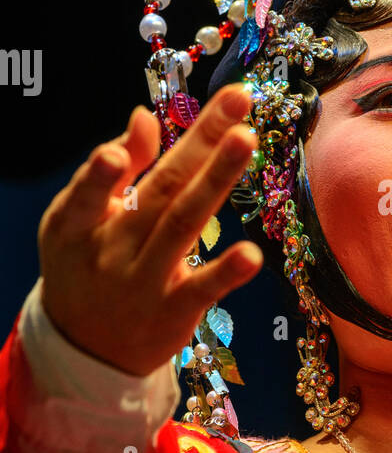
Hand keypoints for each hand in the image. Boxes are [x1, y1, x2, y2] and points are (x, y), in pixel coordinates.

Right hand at [38, 86, 263, 376]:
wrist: (85, 350)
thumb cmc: (86, 265)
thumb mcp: (80, 221)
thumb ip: (113, 171)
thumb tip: (144, 116)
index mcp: (77, 223)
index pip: (95, 187)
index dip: (113, 160)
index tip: (143, 118)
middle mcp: (110, 249)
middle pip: (161, 189)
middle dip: (201, 142)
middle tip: (237, 102)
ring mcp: (143, 282)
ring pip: (182, 225)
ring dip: (216, 180)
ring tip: (245, 140)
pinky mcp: (174, 313)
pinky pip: (201, 290)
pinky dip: (226, 272)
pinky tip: (252, 254)